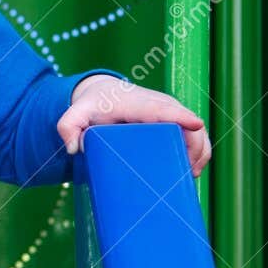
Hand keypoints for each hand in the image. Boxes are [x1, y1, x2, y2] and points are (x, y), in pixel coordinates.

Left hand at [57, 74, 210, 175]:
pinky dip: (199, 149)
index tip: (195, 125)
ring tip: (192, 175)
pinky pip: (194, 133)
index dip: (180, 117)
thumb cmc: (92, 106)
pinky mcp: (174, 120)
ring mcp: (170, 111)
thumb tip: (73, 149)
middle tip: (189, 171)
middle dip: (194, 145)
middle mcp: (159, 104)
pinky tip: (194, 169)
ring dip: (200, 150)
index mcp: (138, 103)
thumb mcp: (75, 113)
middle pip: (186, 122)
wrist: (104, 93)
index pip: (162, 109)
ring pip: (195, 129)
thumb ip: (67, 126)